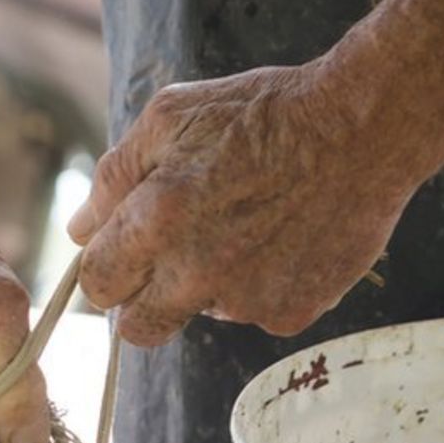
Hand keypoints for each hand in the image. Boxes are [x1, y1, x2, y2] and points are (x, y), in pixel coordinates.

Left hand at [68, 62, 419, 345]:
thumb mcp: (171, 116)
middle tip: (168, 260)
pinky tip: (280, 239)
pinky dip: (257, 286)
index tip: (123, 254)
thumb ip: (113, 177)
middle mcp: (196, 272)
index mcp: (156, 221)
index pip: (97, 284)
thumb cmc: (262, 112)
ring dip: (206, 285)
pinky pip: (253, 313)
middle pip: (137, 330)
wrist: (363, 128)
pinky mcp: (290, 313)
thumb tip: (80, 231)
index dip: (105, 268)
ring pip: (200, 315)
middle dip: (140, 301)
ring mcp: (246, 301)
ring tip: (245, 225)